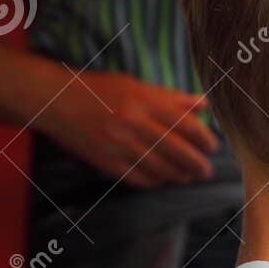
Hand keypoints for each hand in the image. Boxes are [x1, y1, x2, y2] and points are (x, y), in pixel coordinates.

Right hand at [39, 72, 218, 186]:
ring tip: (187, 176)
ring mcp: (119, 144)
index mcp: (143, 101)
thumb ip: (172, 98)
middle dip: (198, 164)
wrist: (55, 100)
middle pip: (178, 151)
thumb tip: (204, 105)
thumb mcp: (136, 86)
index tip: (212, 147)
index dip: (204, 139)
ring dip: (179, 175)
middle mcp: (133, 123)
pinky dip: (156, 182)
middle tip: (206, 170)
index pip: (186, 125)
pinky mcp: (107, 161)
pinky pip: (140, 179)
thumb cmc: (100, 90)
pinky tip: (162, 179)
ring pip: (161, 169)